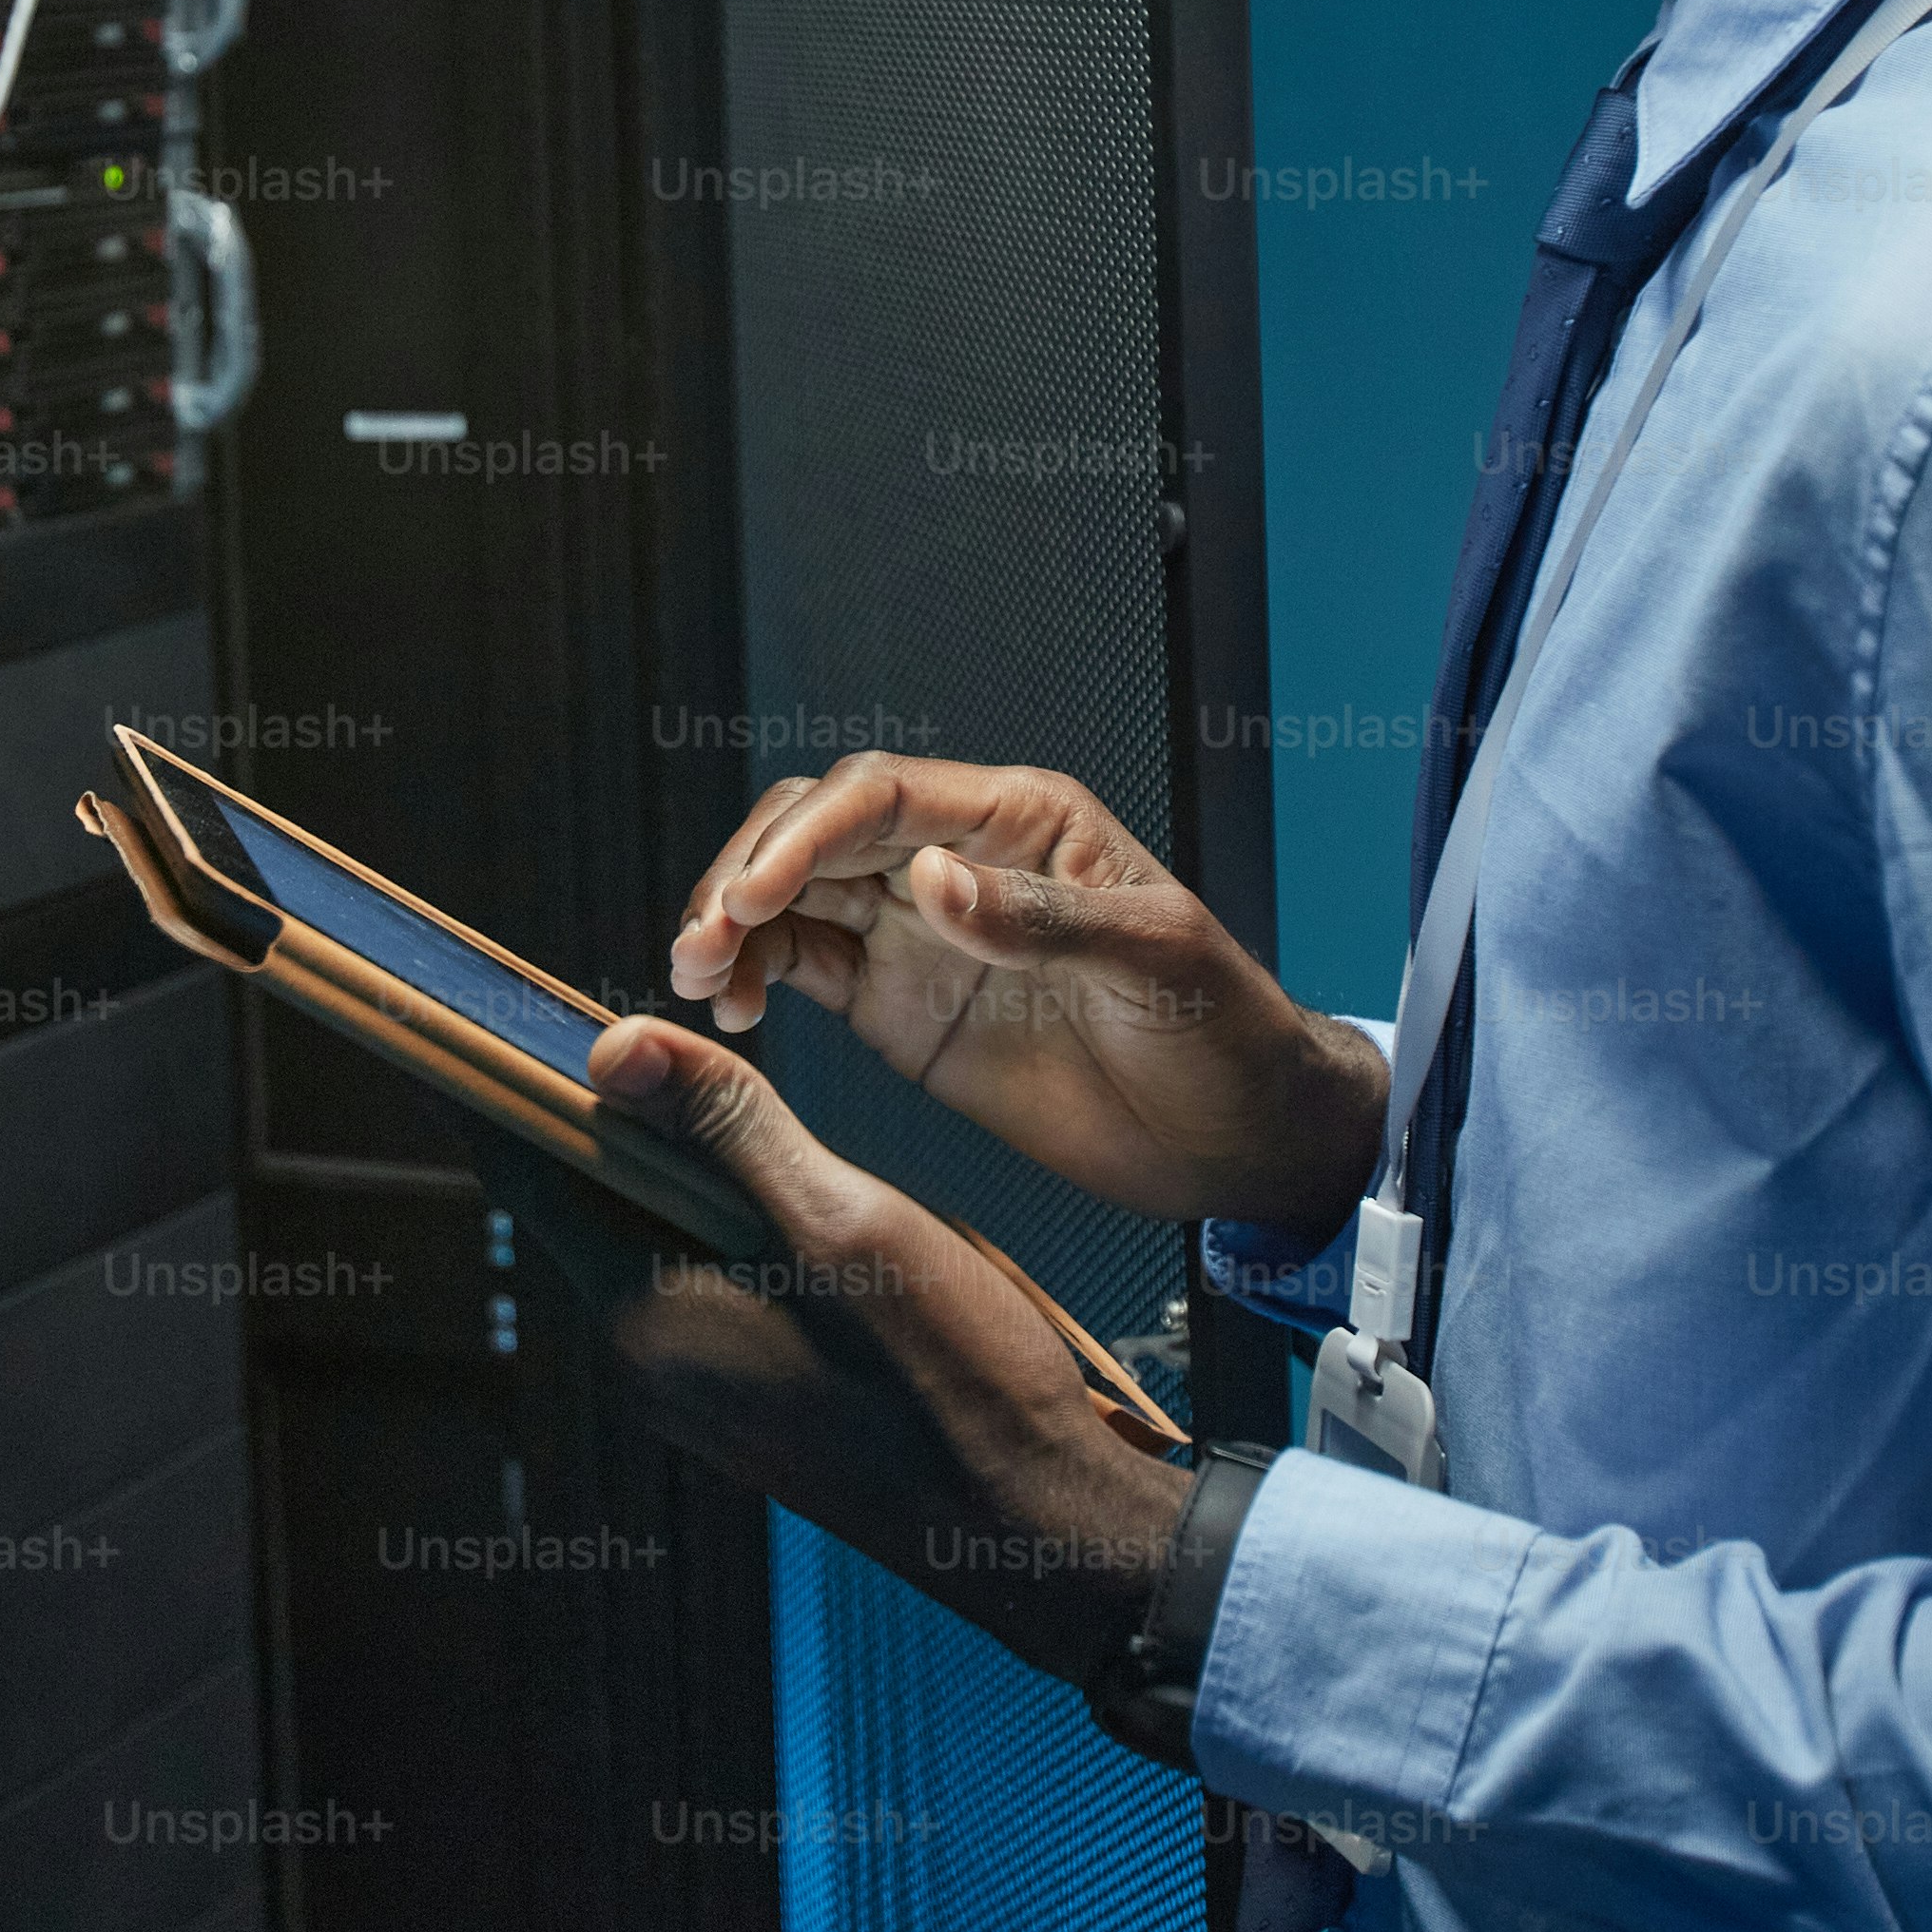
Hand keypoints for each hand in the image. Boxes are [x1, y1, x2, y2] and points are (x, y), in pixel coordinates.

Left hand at [492, 1016, 1194, 1683]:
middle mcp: (648, 1360)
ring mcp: (697, 1387)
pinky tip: (779, 1184)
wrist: (1033, 1528)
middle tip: (617, 1009)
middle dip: (597, 1105)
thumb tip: (609, 1046)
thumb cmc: (949, 1380)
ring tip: (711, 1086)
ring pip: (649, 1235)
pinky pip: (701, 1278)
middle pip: (584, 1197)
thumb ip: (725, 1127)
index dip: (504, 1076)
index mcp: (645, 1314)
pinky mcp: (749, 1396)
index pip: (527, 1170)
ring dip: (671, 1160)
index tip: (490, 998)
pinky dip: (715, 1215)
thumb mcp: (841, 1222)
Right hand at [664, 755, 1385, 1228]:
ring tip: (694, 978)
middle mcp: (955, 862)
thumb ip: (1041, 921)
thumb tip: (932, 880)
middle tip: (702, 941)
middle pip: (814, 830)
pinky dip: (749, 973)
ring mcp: (920, 933)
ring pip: (791, 894)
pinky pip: (801, 964)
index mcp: (1018, 821)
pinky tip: (727, 1007)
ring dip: (729, 922)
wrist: (1237, 1136)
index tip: (752, 893)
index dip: (804, 834)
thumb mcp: (1154, 963)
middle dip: (746, 872)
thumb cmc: (1224, 1029)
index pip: (880, 795)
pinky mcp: (897, 1004)